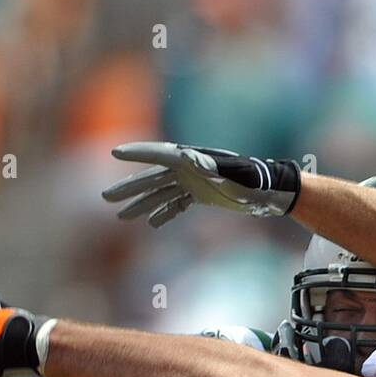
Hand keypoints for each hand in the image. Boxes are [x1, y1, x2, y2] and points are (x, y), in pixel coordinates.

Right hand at [102, 142, 301, 227]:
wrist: (268, 189)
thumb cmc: (251, 178)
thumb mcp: (230, 171)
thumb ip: (208, 166)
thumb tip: (185, 158)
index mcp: (191, 159)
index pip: (159, 154)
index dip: (137, 153)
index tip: (115, 153)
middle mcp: (188, 168)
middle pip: (153, 177)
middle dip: (130, 188)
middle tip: (107, 197)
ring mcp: (193, 182)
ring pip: (161, 193)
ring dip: (142, 204)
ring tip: (122, 216)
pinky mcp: (201, 195)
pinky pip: (176, 204)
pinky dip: (164, 213)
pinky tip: (152, 223)